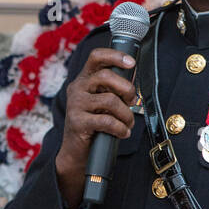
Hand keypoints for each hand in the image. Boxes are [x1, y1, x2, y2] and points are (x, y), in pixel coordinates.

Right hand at [55, 48, 138, 206]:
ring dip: (126, 114)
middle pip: (105, 76)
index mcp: (83, 80)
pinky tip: (123, 133)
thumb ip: (112, 90)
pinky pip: (107, 121)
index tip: (131, 63)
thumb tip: (132, 82)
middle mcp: (77, 89)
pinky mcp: (78, 122)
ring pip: (110, 100)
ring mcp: (76, 105)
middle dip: (126, 89)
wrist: (76, 151)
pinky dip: (120, 128)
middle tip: (131, 102)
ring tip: (128, 123)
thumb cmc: (93, 125)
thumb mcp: (101, 103)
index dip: (115, 56)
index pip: (96, 57)